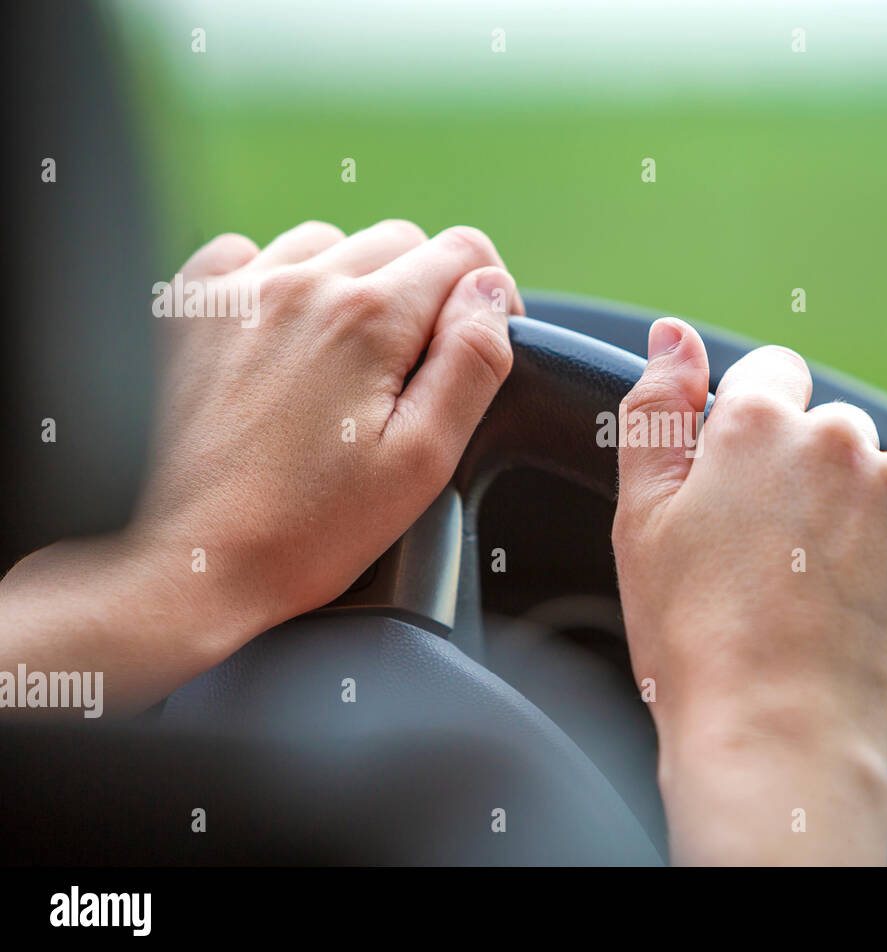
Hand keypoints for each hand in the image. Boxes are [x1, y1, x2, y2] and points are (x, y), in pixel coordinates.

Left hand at [1, 220, 522, 715]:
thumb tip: (489, 290)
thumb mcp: (422, 460)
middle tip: (408, 375)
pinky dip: (274, 283)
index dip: (488, 297)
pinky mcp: (186, 309)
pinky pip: (248, 254)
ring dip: (350, 287)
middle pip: (400, 243)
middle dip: (422, 295)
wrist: (190, 562)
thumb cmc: (307, 528)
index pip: (463, 252)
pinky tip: (279, 343)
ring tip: (341, 365)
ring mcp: (236, 291)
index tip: (474, 347)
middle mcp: (301, 286)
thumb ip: (472, 363)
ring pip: (328, 245)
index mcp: (369, 320)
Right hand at [612, 318, 886, 863]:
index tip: (745, 491)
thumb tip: (673, 335)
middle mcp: (839, 439)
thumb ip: (657, 410)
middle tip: (775, 557)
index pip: (771, 374)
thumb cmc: (697, 638)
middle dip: (806, 474)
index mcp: (756, 424)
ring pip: (879, 478)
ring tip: (818, 591)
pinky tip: (862, 601)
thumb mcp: (642, 517)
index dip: (752, 432)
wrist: (779, 735)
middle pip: (828, 430)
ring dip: (857, 514)